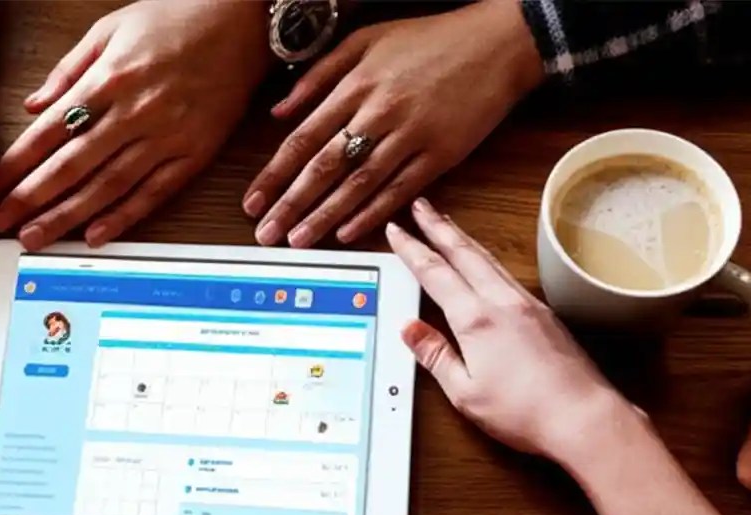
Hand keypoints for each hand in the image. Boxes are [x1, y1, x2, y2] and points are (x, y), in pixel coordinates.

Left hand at [0, 0, 268, 249]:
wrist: (243, 22)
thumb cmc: (178, 18)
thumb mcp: (111, 28)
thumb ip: (69, 69)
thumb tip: (34, 106)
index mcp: (109, 79)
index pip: (50, 131)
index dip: (18, 163)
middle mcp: (134, 112)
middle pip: (72, 165)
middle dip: (31, 198)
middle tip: (3, 223)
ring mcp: (166, 137)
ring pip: (107, 186)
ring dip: (67, 216)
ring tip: (38, 237)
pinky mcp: (194, 154)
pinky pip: (153, 193)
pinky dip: (123, 217)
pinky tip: (96, 235)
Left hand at [245, 0, 542, 247]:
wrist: (498, 42)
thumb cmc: (430, 39)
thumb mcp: (366, 40)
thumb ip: (318, 75)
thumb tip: (279, 111)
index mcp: (356, 85)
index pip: (303, 139)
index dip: (274, 175)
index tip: (253, 202)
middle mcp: (379, 112)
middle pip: (324, 167)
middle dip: (291, 204)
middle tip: (267, 233)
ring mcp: (411, 136)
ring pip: (358, 184)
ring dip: (325, 216)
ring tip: (299, 240)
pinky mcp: (441, 154)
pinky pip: (400, 190)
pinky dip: (373, 213)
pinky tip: (348, 232)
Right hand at [388, 199, 624, 460]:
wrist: (584, 417)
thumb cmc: (525, 412)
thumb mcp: (465, 392)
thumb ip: (436, 356)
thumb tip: (410, 329)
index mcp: (476, 319)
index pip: (434, 273)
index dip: (411, 248)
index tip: (396, 230)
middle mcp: (502, 302)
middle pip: (463, 253)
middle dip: (438, 227)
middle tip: (421, 205)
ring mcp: (527, 304)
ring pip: (488, 259)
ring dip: (463, 238)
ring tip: (447, 224)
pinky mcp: (544, 315)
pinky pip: (506, 273)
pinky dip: (486, 258)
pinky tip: (485, 262)